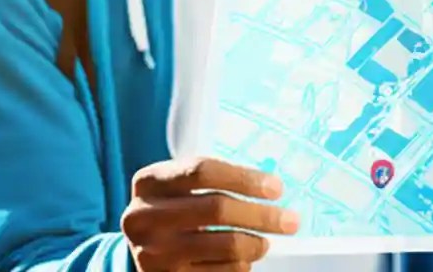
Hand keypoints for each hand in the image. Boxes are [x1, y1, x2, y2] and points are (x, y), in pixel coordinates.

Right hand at [121, 157, 299, 270]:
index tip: (276, 188)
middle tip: (290, 220)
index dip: (244, 178)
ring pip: (224, 243)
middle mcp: (143, 216)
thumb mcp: (178, 187)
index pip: (202, 170)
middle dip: (262, 214)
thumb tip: (269, 186)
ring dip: (256, 243)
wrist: (142, 252)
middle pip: (217, 207)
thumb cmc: (174, 210)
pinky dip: (241, 266)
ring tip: (265, 242)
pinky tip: (244, 260)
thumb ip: (211, 180)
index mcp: (148, 182)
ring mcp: (152, 252)